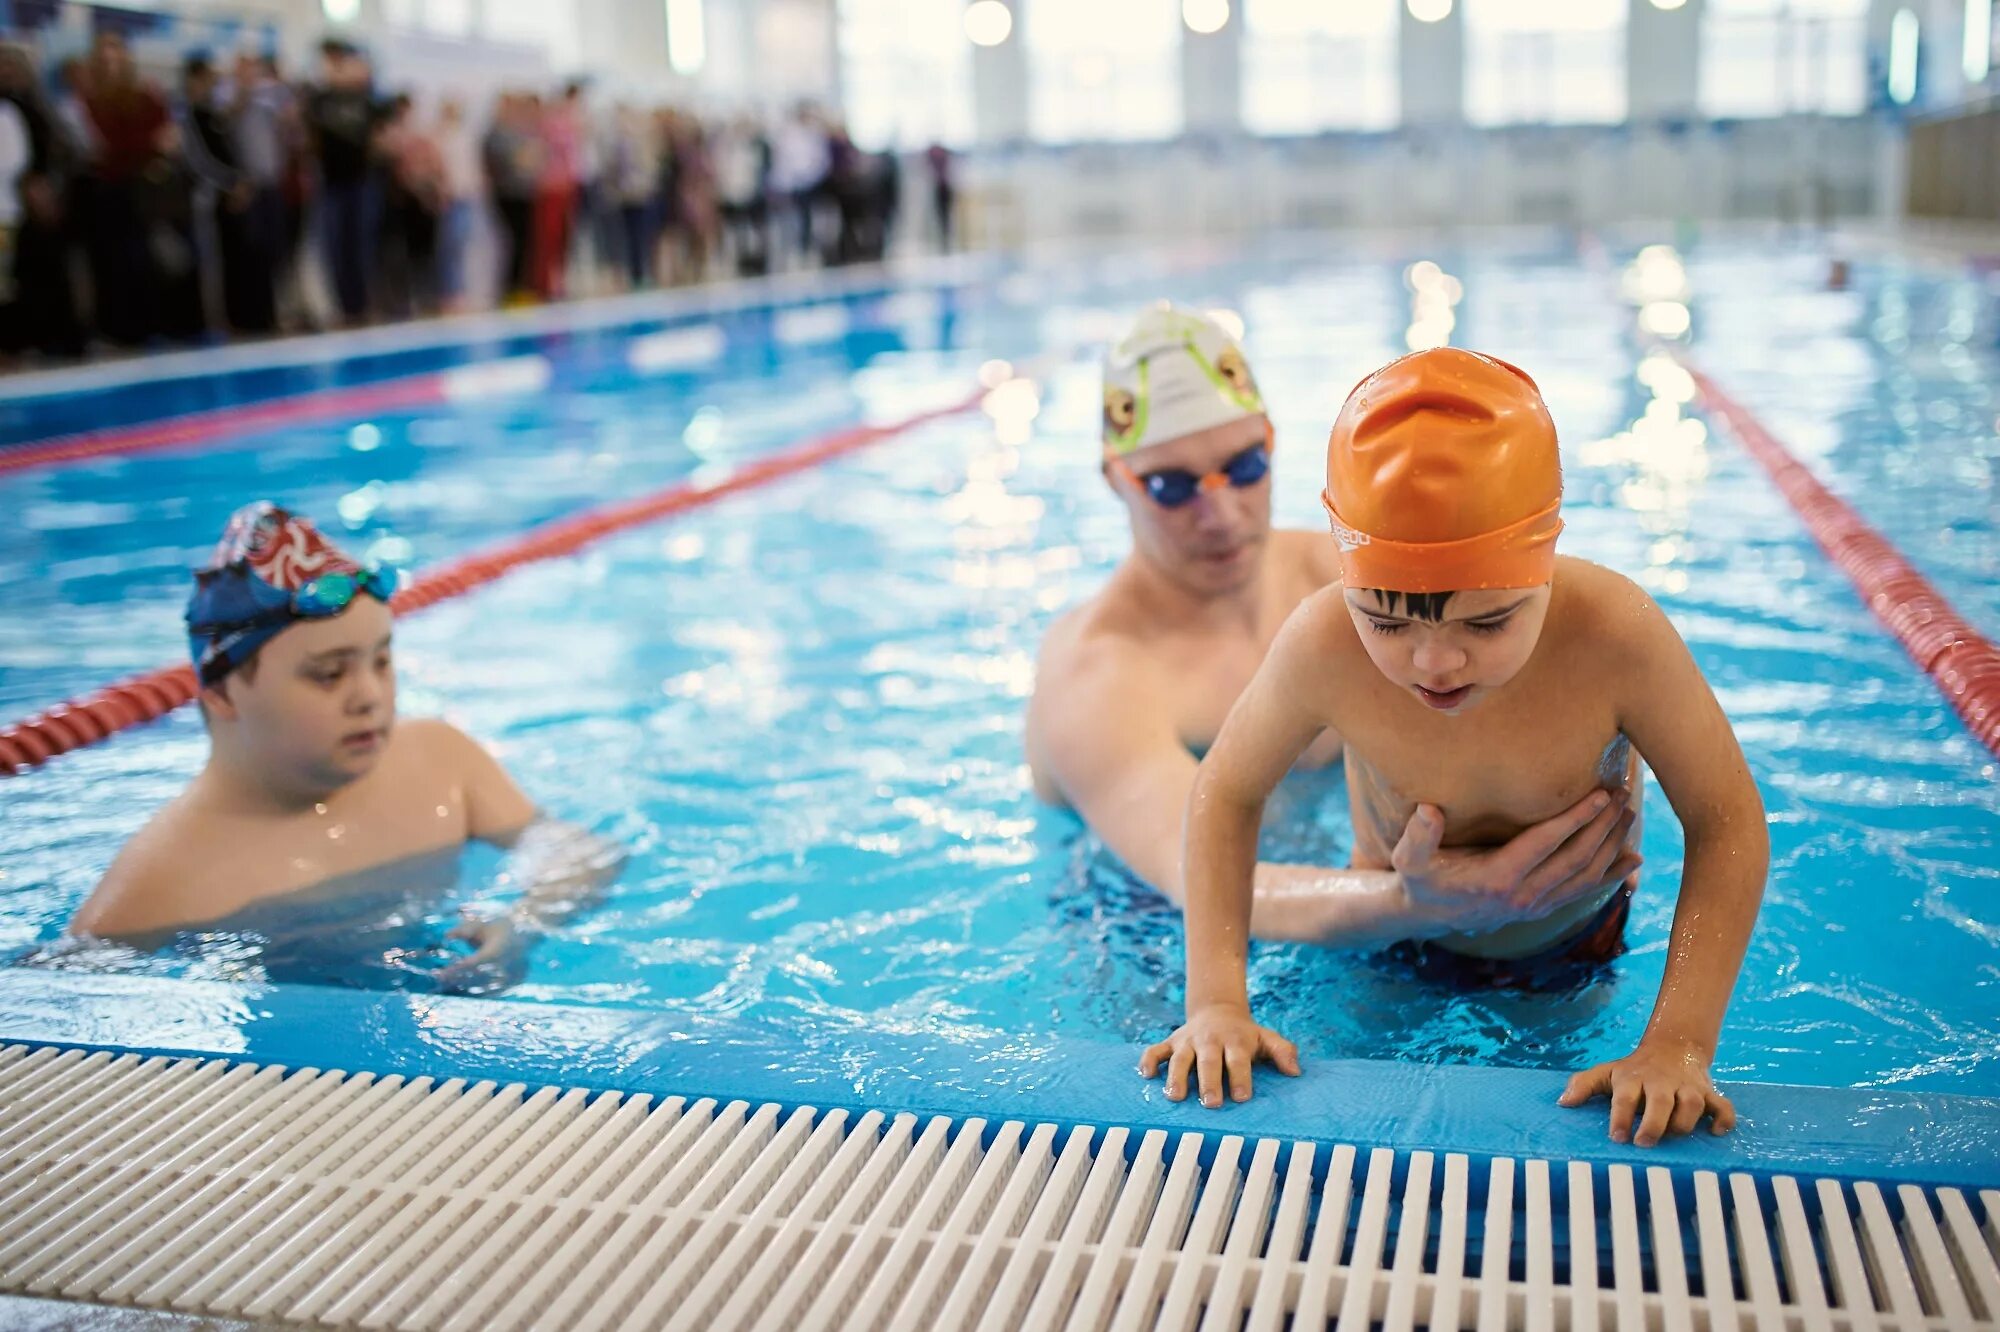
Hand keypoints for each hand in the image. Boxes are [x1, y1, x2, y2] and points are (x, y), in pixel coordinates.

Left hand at [437, 913, 523, 989]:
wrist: (530, 932)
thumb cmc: (502, 927)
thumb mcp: (482, 925)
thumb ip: (465, 929)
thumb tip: (447, 936)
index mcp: (496, 950)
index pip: (471, 964)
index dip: (455, 970)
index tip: (439, 974)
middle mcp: (504, 965)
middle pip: (474, 978)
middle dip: (456, 980)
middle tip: (440, 980)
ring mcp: (511, 975)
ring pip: (483, 987)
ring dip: (466, 987)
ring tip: (450, 985)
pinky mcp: (515, 982)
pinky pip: (494, 991)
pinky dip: (480, 992)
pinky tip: (468, 990)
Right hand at [1137, 1004, 1299, 1107]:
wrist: (1217, 1009)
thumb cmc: (1245, 1034)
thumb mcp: (1266, 1037)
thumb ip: (1283, 1052)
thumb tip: (1295, 1071)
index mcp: (1235, 1040)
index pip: (1238, 1060)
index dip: (1241, 1077)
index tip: (1243, 1096)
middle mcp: (1209, 1040)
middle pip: (1208, 1061)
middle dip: (1209, 1082)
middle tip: (1212, 1103)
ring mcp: (1187, 1041)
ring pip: (1179, 1058)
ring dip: (1176, 1076)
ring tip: (1175, 1096)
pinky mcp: (1170, 1042)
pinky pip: (1155, 1050)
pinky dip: (1148, 1061)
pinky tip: (1145, 1076)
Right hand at [1393, 789, 1639, 934]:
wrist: (1426, 915)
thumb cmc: (1420, 878)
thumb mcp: (1410, 859)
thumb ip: (1418, 834)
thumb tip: (1429, 811)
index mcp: (1496, 878)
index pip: (1545, 844)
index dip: (1575, 819)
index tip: (1599, 796)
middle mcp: (1522, 896)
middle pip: (1575, 858)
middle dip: (1602, 827)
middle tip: (1622, 795)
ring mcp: (1534, 905)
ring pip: (1585, 876)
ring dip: (1611, 846)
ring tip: (1629, 815)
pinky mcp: (1540, 908)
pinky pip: (1584, 892)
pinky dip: (1612, 877)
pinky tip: (1634, 860)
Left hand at [1559, 1039, 1735, 1145]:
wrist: (1672, 1046)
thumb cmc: (1634, 1070)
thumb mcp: (1606, 1073)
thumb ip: (1583, 1085)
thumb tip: (1563, 1103)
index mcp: (1634, 1079)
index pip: (1625, 1098)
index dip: (1620, 1117)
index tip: (1617, 1137)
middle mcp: (1661, 1083)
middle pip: (1661, 1102)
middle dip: (1654, 1124)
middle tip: (1644, 1143)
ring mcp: (1687, 1087)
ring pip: (1693, 1104)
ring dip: (1685, 1122)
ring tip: (1673, 1137)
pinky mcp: (1709, 1092)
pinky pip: (1723, 1105)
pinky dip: (1724, 1119)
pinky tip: (1715, 1132)